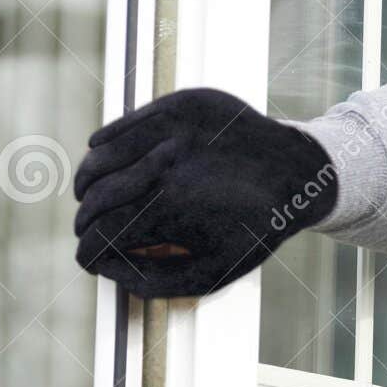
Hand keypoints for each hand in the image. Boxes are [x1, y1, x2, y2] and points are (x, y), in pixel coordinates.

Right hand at [73, 88, 337, 298]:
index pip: (100, 236)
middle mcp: (166, 162)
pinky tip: (103, 161)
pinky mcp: (179, 104)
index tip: (90, 259)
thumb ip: (152, 281)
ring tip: (92, 198)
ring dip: (88, 184)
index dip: (89, 254)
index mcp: (170, 207)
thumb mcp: (212, 272)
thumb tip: (105, 269)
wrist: (300, 173)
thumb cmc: (256, 227)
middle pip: (94, 198)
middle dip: (86, 222)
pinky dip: (104, 148)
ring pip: (99, 157)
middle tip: (89, 232)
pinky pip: (121, 126)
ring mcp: (172, 128)